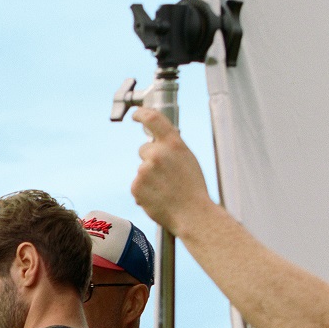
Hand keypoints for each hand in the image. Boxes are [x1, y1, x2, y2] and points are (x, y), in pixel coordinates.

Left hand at [131, 107, 213, 233]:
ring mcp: (144, 170)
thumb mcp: (187, 159)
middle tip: (165, 175)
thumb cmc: (192, 188)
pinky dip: (145, 191)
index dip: (142, 114)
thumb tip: (158, 143)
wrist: (191, 213)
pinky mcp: (136, 186)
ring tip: (165, 189)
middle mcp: (157, 153)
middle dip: (150, 160)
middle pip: (144, 150)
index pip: (153, 119)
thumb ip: (171, 148)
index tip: (136, 115)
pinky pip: (137, 185)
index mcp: (173, 143)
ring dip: (148, 178)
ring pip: (141, 169)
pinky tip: (158, 197)